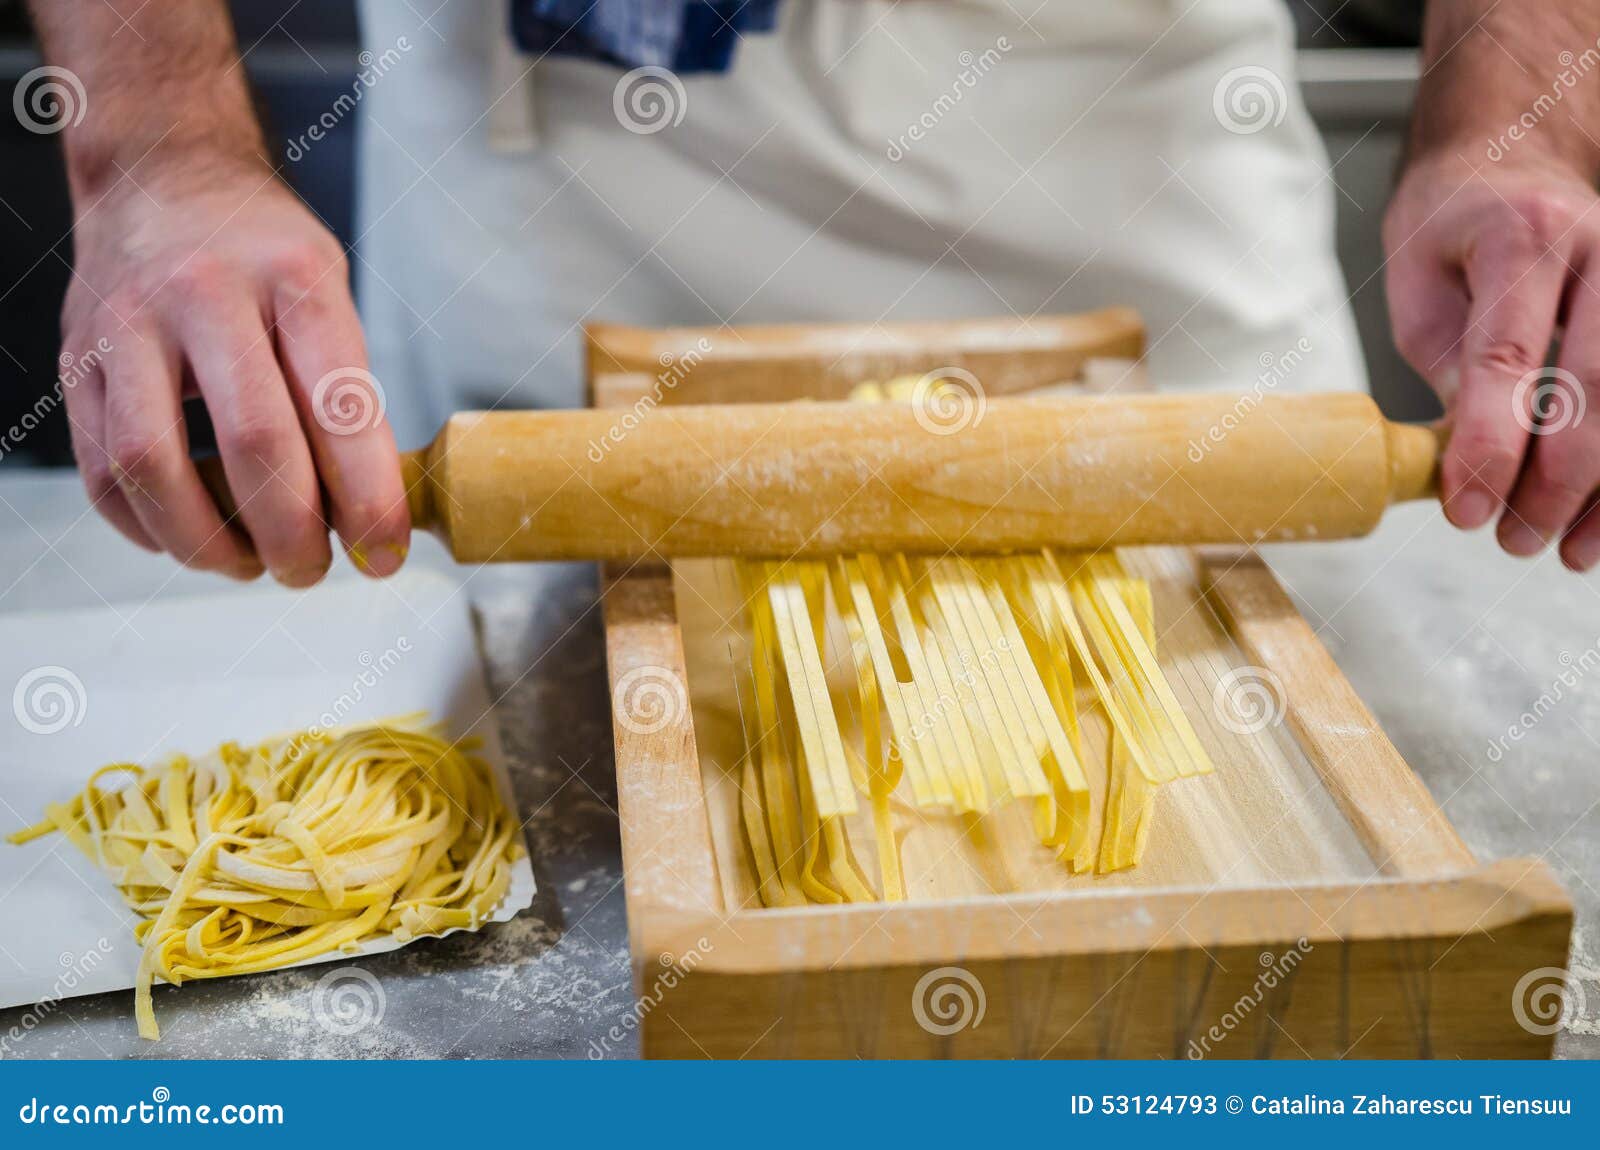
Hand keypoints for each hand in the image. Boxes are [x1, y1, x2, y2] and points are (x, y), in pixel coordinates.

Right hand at [60, 149, 409, 585]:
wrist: (161, 175)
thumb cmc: (262, 249)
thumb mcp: (330, 291)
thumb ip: (345, 393)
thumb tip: (369, 512)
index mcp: (294, 280)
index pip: (339, 407)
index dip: (368, 498)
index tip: (385, 552)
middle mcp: (206, 294)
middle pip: (253, 444)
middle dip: (293, 534)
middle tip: (315, 571)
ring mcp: (128, 326)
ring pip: (155, 467)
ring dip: (209, 544)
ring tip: (250, 564)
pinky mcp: (77, 359)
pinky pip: (101, 470)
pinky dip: (147, 527)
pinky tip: (187, 537)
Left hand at [1385, 150, 1599, 570]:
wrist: (1516, 153)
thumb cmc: (1455, 224)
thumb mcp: (1419, 282)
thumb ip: (1446, 363)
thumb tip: (1472, 453)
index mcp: (1522, 236)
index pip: (1508, 356)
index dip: (1490, 445)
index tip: (1466, 509)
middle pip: (1597, 387)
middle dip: (1555, 483)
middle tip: (1514, 540)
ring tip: (1572, 553)